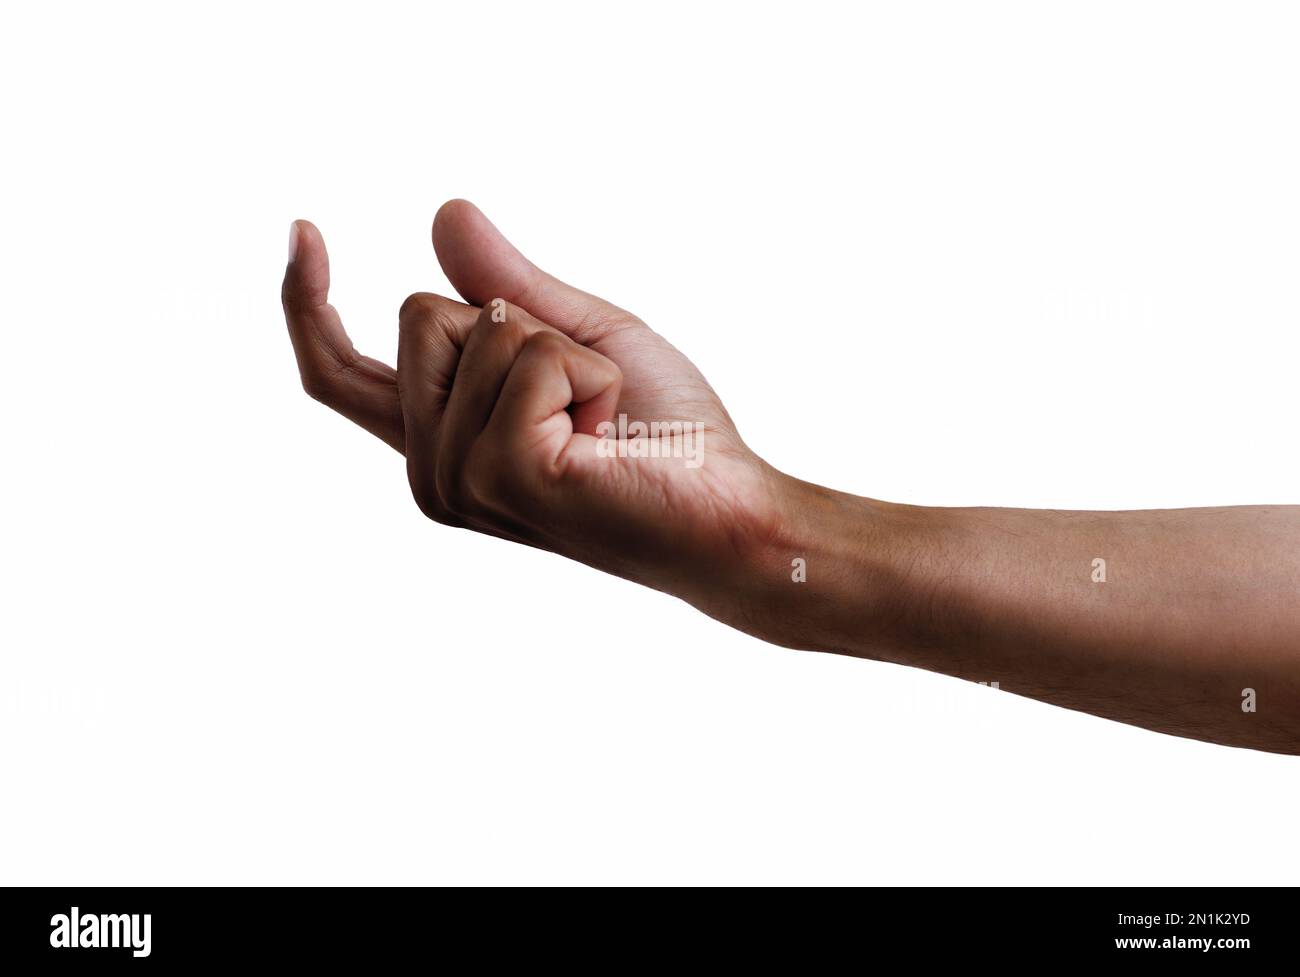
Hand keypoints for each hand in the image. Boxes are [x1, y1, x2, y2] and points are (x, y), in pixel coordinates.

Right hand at [282, 201, 787, 619]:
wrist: (728, 509)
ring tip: (598, 421)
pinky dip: (589, 371)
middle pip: (418, 314)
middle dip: (513, 320)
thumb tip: (445, 214)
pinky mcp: (502, 475)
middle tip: (579, 396)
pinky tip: (608, 435)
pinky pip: (530, 355)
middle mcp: (432, 470)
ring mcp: (460, 480)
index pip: (336, 375)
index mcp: (440, 442)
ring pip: (475, 326)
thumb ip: (503, 286)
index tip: (304, 230)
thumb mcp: (576, 338)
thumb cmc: (665, 435)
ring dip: (562, 351)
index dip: (306, 303)